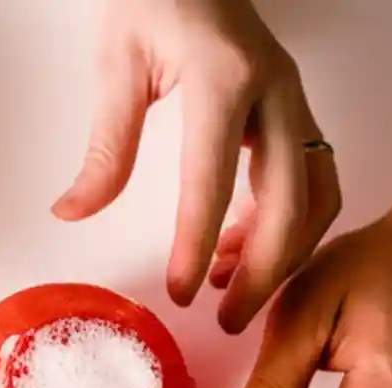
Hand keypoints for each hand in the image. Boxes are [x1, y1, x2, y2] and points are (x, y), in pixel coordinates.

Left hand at [54, 0, 339, 332]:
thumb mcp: (117, 64)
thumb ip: (105, 146)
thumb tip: (74, 212)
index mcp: (223, 77)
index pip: (212, 180)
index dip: (197, 244)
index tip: (181, 294)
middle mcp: (274, 90)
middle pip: (291, 201)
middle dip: (264, 271)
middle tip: (228, 319)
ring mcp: (295, 100)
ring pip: (317, 196)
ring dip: (286, 253)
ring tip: (233, 290)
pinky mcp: (297, 111)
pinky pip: (314, 181)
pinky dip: (292, 226)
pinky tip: (245, 248)